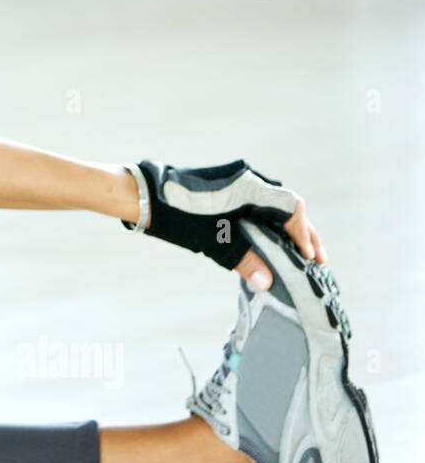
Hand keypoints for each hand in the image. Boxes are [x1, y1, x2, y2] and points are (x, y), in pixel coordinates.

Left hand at [126, 158, 327, 290]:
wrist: (144, 197)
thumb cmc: (178, 217)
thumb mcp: (213, 242)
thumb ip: (243, 260)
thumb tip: (269, 282)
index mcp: (250, 186)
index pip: (291, 209)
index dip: (304, 234)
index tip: (310, 257)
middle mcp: (249, 180)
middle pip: (287, 206)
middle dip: (303, 233)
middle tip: (317, 260)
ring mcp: (238, 183)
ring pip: (273, 207)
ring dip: (287, 230)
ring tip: (301, 256)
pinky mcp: (228, 190)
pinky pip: (257, 206)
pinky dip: (269, 225)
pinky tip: (273, 244)